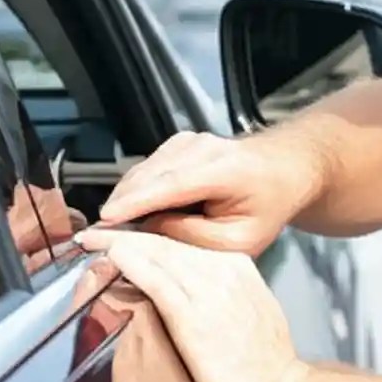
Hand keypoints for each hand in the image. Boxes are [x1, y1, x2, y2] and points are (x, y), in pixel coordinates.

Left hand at [76, 228, 308, 381]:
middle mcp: (227, 272)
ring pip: (159, 253)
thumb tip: (210, 297)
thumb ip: (232, 300)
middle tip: (100, 233)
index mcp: (242, 272)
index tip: (132, 242)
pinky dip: (130, 262)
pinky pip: (154, 278)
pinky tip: (111, 255)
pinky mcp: (191, 314)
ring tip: (96, 238)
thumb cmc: (268, 374)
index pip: (190, 246)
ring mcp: (210, 290)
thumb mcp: (256, 319)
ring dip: (122, 243)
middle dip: (133, 235)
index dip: (157, 241)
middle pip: (171, 243)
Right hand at [97, 131, 323, 254]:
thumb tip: (151, 228)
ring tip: (114, 229)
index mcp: (224, 169)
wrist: (283, 170)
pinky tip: (134, 212)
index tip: (107, 217)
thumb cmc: (266, 207)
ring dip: (126, 198)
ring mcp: (188, 141)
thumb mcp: (240, 239)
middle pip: (150, 176)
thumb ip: (196, 237)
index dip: (137, 201)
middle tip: (98, 235)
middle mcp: (203, 147)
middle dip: (122, 204)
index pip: (172, 183)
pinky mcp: (178, 143)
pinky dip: (136, 190)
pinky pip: (147, 169)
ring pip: (143, 171)